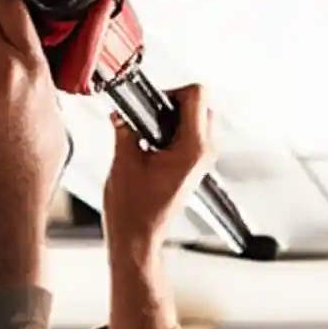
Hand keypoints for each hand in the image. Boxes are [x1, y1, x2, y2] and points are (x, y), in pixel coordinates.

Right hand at [103, 84, 214, 253]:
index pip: (197, 95)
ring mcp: (201, 162)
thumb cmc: (133, 210)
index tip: (151, 102)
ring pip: (198, 120)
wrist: (137, 237)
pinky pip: (191, 136)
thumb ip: (125, 127)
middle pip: (202, 105)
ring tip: (149, 131)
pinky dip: (173, 131)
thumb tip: (123, 112)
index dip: (172, 91)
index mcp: (193, 148)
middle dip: (174, 102)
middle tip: (149, 115)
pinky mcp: (193, 168)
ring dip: (174, 117)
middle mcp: (204, 153)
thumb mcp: (124, 160)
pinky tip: (151, 144)